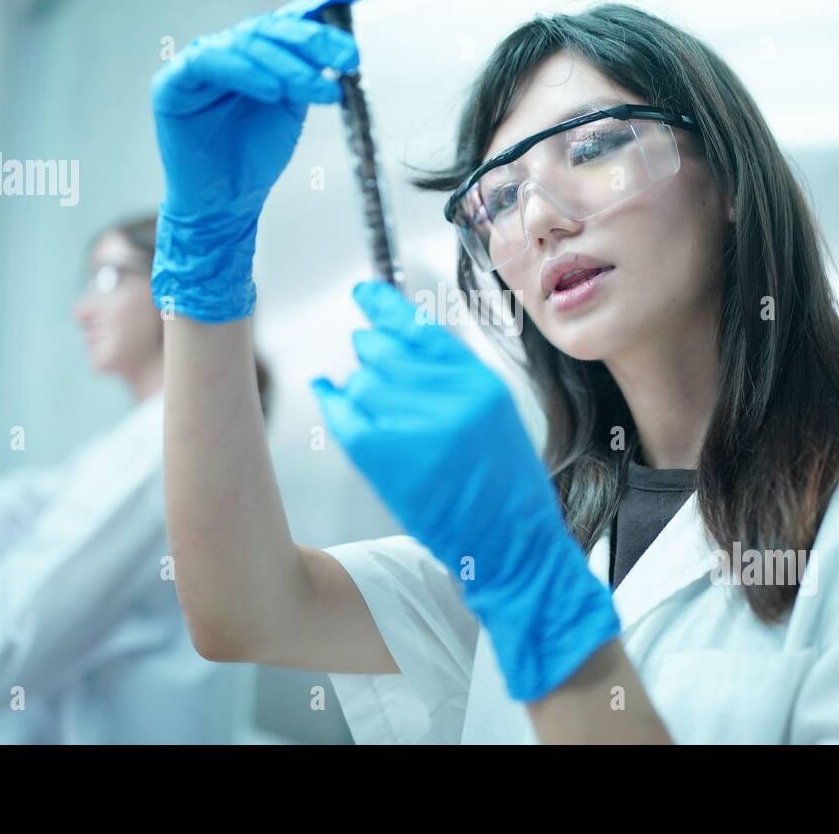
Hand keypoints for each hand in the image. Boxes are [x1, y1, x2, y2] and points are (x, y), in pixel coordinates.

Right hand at [150, 0, 372, 321]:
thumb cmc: (256, 157)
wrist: (225, 204)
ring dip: (289, 65)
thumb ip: (312, 73)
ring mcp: (200, 62)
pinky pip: (209, 63)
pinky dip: (244, 72)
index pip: (292, 18)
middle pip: (272, 29)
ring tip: (320, 91)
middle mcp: (228, 50)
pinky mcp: (174, 82)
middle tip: (350, 60)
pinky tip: (273, 90)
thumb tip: (347, 45)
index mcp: (258, 53)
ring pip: (246, 44)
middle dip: (315, 41)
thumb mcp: (295, 108)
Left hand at [311, 282, 620, 701]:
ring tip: (365, 401)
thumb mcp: (493, 417)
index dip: (386, 307)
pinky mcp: (385, 456)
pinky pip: (344, 415)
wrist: (511, 543)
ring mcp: (417, 426)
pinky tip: (327, 395)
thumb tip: (397, 346)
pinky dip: (332, 403)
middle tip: (365, 354)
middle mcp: (450, 397)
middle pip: (386, 351)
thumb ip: (452, 381)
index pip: (422, 329)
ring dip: (357, 387)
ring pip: (362, 381)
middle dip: (370, 350)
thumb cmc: (504, 487)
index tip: (363, 294)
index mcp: (480, 383)